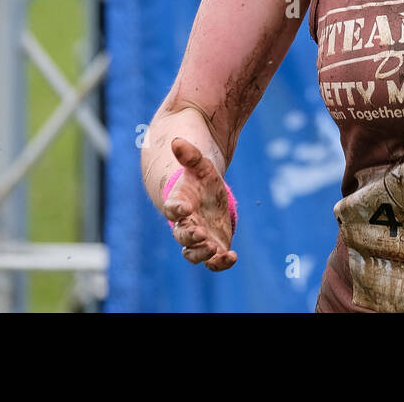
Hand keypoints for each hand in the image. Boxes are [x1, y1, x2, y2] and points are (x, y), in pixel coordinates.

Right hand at [163, 137, 237, 270]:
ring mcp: (199, 238)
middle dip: (190, 238)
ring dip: (202, 255)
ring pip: (194, 254)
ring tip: (215, 249)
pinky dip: (220, 263)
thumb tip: (177, 141)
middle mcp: (186, 225)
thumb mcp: (200, 165)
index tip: (184, 209)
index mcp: (180, 204)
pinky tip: (232, 256)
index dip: (175, 210)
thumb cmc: (201, 180)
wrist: (207, 196)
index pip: (172, 209)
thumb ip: (190, 156)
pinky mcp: (213, 246)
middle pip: (181, 237)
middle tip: (202, 235)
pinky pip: (213, 261)